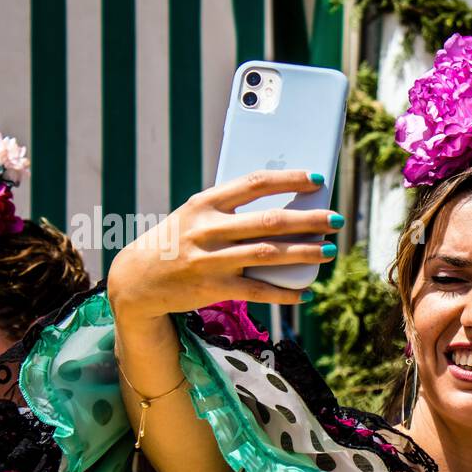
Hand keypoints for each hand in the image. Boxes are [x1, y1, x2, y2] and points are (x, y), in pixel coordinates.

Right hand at [107, 170, 341, 322]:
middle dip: (308, 220)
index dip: (289, 180)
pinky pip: (257, 291)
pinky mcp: (213, 288)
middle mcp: (208, 230)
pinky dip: (284, 292)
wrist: (135, 280)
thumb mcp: (194, 216)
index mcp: (205, 203)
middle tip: (336, 219)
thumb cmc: (177, 242)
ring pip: (268, 254)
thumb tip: (282, 206)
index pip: (254, 183)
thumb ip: (230, 210)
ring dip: (303, 253)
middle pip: (269, 221)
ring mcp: (210, 260)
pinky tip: (306, 292)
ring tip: (328, 251)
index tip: (318, 179)